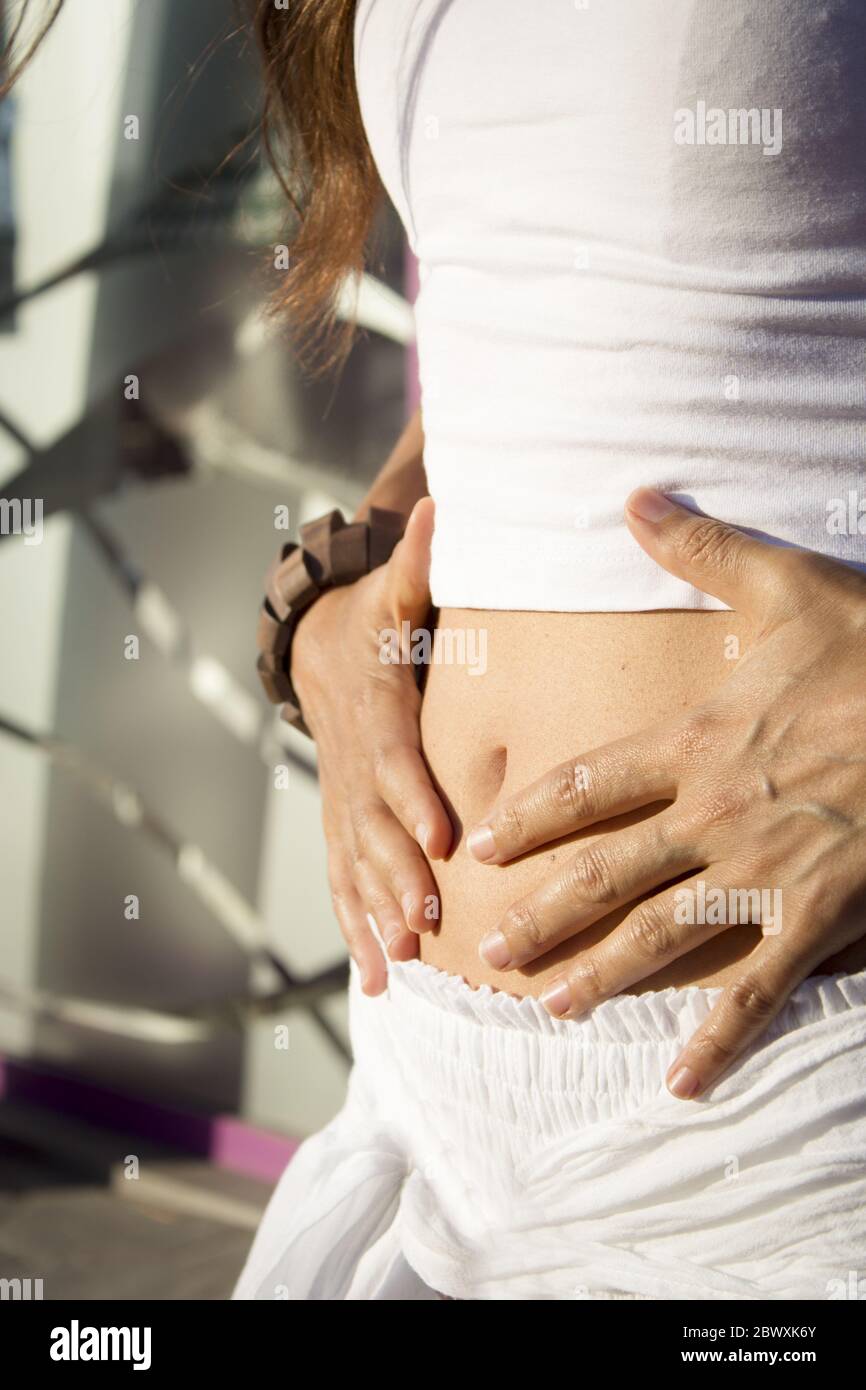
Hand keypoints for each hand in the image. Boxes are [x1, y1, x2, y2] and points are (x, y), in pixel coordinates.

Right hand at [292, 498, 450, 993]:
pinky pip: (340, 878)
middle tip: (425, 919)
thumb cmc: (376, 619)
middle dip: (397, 873)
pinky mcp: (338, 821)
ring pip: (352, 862)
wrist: (317, 645)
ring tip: (397, 960)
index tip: (442, 837)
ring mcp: (340, 798)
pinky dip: (354, 925)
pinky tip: (377, 976)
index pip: (395, 757)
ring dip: (373, 911)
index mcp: (375, 708)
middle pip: (372, 824)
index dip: (413, 796)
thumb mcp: (394, 590)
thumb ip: (420, 563)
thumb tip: (441, 509)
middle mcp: (353, 763)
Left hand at [467, 489, 865, 1096]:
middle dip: (543, 911)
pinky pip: (756, 988)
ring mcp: (762, 869)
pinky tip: (681, 1082)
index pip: (587, 783)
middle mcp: (712, 812)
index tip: (482, 842)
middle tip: (491, 949)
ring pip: (659, 935)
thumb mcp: (785, 585)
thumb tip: (634, 495)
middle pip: (602, 872)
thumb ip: (699, 549)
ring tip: (551, 1008)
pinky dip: (718, 1039)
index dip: (530, 815)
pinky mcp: (819, 913)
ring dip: (600, 975)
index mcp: (696, 740)